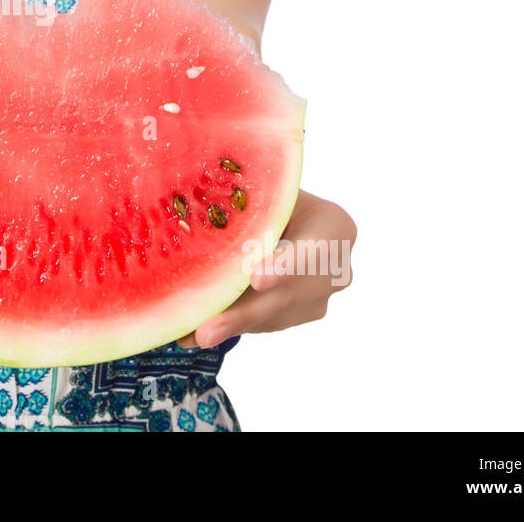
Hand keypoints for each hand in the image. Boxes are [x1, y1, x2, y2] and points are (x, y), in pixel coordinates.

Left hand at [178, 188, 355, 348]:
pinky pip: (261, 325)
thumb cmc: (269, 193)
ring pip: (271, 317)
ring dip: (228, 326)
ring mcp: (319, 299)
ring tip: (188, 335)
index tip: (255, 280)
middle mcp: (335, 270)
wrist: (285, 215)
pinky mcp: (297, 316)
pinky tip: (190, 335)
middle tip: (207, 330)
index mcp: (335, 227)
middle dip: (245, 313)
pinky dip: (227, 327)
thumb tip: (197, 204)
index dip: (284, 267)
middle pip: (287, 295)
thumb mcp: (265, 188)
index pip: (311, 250)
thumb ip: (247, 199)